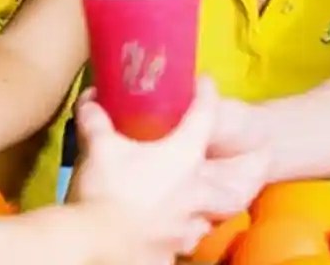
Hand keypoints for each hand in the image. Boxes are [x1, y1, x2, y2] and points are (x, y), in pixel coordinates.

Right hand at [71, 78, 269, 264]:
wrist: (93, 244)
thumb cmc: (105, 189)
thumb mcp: (98, 147)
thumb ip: (96, 120)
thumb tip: (90, 100)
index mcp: (183, 159)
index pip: (204, 117)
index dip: (206, 96)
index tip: (205, 82)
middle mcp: (194, 194)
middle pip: (231, 188)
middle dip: (239, 178)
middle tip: (222, 170)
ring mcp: (185, 230)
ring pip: (207, 222)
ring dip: (203, 214)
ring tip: (190, 209)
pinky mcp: (168, 257)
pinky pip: (181, 247)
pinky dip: (177, 241)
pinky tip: (166, 238)